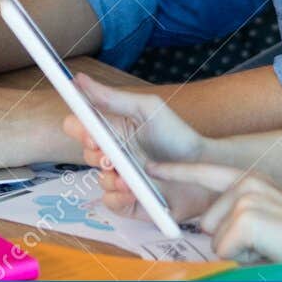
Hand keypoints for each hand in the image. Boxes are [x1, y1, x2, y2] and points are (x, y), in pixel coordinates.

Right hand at [62, 74, 215, 220]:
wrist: (204, 167)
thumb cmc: (176, 134)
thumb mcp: (146, 108)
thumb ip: (112, 97)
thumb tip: (79, 79)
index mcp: (113, 129)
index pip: (79, 126)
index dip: (78, 127)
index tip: (89, 130)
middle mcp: (113, 154)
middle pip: (86, 154)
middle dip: (95, 154)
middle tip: (109, 154)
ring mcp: (120, 179)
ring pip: (98, 179)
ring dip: (109, 177)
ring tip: (128, 176)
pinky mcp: (129, 202)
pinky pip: (110, 202)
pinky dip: (118, 197)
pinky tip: (133, 191)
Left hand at [153, 161, 281, 279]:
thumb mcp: (268, 229)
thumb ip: (240, 223)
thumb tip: (211, 235)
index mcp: (252, 182)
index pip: (206, 172)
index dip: (176, 172)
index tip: (150, 168)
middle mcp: (247, 182)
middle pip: (204, 223)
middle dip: (227, 244)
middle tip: (266, 247)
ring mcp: (245, 196)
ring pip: (213, 238)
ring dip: (238, 253)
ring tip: (272, 248)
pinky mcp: (246, 215)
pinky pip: (224, 250)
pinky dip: (245, 260)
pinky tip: (272, 250)